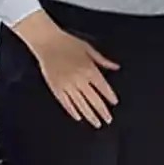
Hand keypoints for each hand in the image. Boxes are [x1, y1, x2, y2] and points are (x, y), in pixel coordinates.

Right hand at [14, 12, 119, 127]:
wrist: (47, 41)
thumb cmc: (68, 42)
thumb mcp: (88, 48)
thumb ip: (102, 60)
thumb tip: (116, 67)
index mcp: (89, 69)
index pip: (103, 87)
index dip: (110, 96)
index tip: (114, 103)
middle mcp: (80, 80)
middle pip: (94, 100)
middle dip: (102, 111)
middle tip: (108, 120)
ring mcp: (67, 85)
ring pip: (81, 104)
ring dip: (90, 115)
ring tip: (96, 123)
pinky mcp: (56, 88)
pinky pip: (66, 103)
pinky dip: (72, 111)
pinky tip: (78, 117)